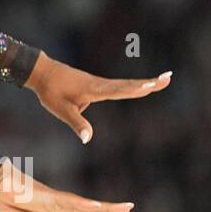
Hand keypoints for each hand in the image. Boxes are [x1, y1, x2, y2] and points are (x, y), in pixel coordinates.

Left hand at [25, 52, 170, 144]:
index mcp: (93, 90)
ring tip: (163, 80)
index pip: (117, 91)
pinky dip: (133, 85)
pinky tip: (142, 85)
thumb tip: (89, 139)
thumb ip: (76, 123)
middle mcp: (99, 84)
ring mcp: (99, 83)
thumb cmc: (50, 91)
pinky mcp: (96, 84)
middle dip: (149, 82)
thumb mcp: (61, 110)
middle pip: (128, 84)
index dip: (134, 89)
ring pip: (125, 83)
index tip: (151, 85)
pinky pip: (118, 85)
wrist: (42, 72)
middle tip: (169, 77)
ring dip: (145, 82)